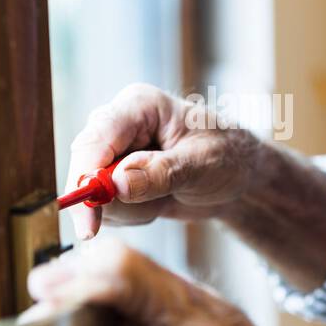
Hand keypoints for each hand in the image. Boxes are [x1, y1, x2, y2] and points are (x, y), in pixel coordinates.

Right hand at [64, 83, 260, 238]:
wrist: (240, 176)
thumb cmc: (229, 157)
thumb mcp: (203, 164)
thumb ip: (161, 174)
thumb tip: (118, 183)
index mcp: (138, 106)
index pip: (96, 139)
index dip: (85, 177)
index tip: (89, 219)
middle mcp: (119, 126)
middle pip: (84, 167)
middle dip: (112, 200)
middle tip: (151, 210)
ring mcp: (113, 153)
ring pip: (94, 194)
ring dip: (130, 210)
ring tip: (166, 195)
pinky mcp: (113, 179)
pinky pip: (105, 209)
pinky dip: (133, 216)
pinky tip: (158, 202)